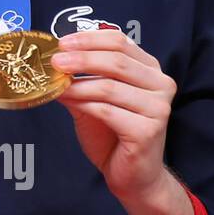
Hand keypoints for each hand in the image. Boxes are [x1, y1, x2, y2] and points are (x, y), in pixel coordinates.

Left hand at [51, 29, 176, 198]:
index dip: (89, 39)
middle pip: (117, 61)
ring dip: (77, 84)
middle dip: (81, 58)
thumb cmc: (113, 134)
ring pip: (110, 86)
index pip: (120, 42)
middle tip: (55, 61)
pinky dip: (82, 103)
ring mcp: (158, 108)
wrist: (133, 175)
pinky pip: (107, 110)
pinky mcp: (148, 130)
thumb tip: (52, 63)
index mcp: (150, 70)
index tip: (62, 42)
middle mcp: (161, 84)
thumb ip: (79, 80)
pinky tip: (66, 101)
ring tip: (56, 84)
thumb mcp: (93, 99)